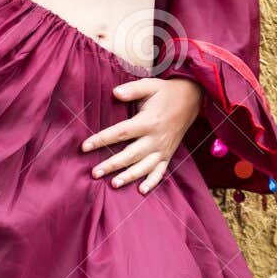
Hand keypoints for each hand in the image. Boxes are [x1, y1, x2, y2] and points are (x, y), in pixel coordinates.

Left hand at [79, 76, 202, 193]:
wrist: (192, 100)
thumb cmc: (165, 93)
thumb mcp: (150, 86)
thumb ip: (132, 90)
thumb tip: (115, 93)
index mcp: (148, 122)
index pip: (121, 133)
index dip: (102, 140)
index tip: (84, 147)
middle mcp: (156, 139)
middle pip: (130, 155)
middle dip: (111, 165)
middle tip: (94, 173)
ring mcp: (163, 149)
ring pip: (144, 167)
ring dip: (129, 177)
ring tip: (113, 184)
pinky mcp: (168, 155)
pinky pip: (161, 172)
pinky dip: (152, 182)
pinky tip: (141, 191)